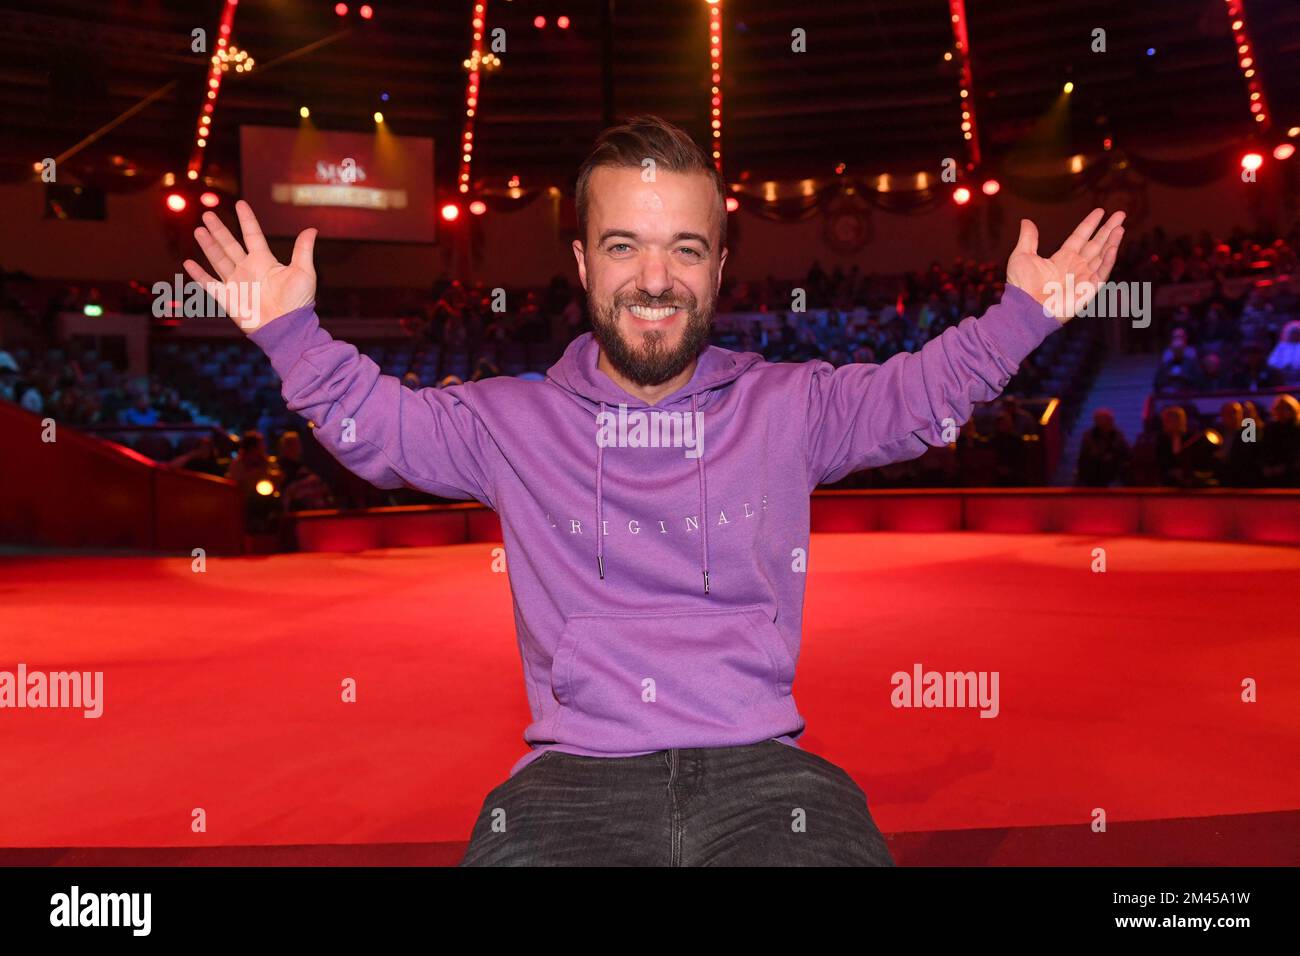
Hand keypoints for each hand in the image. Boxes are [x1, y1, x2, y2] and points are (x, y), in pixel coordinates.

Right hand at [183, 200, 316, 331]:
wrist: (287, 327)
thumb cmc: (298, 302)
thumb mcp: (304, 272)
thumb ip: (303, 250)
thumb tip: (312, 229)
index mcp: (265, 261)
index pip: (252, 235)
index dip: (247, 220)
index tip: (240, 203)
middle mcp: (249, 269)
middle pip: (230, 245)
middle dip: (219, 230)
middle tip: (208, 214)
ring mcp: (237, 283)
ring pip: (218, 259)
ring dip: (208, 246)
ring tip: (199, 230)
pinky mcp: (229, 298)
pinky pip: (210, 284)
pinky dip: (199, 275)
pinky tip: (188, 263)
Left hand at [1007, 207, 1124, 322]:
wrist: (1025, 308)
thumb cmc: (1021, 286)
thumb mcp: (1022, 256)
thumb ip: (1028, 238)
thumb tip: (1026, 221)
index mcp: (1061, 258)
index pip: (1080, 237)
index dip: (1090, 224)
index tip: (1100, 211)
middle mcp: (1075, 266)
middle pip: (1096, 244)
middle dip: (1108, 229)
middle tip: (1121, 214)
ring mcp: (1083, 278)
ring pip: (1102, 256)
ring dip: (1112, 241)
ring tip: (1120, 227)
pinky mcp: (1088, 290)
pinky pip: (1101, 273)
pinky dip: (1108, 261)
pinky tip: (1113, 247)